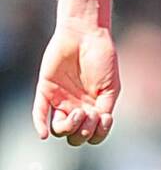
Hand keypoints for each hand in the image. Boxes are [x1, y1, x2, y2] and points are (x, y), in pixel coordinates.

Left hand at [32, 24, 119, 144]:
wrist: (85, 34)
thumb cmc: (102, 57)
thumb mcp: (111, 86)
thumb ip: (105, 107)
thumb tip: (97, 126)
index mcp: (94, 106)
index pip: (93, 133)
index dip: (99, 133)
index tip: (105, 118)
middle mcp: (76, 106)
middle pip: (75, 135)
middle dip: (83, 132)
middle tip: (89, 114)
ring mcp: (60, 99)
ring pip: (58, 129)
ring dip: (68, 127)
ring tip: (77, 113)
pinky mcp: (46, 90)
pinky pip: (39, 112)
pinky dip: (39, 125)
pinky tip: (43, 134)